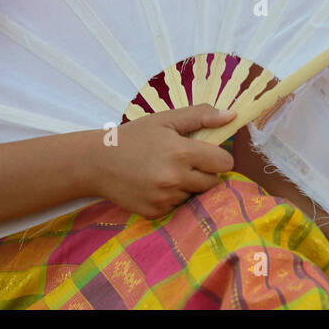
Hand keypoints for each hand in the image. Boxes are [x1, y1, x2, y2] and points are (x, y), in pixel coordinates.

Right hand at [91, 104, 235, 218]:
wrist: (97, 162)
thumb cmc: (134, 137)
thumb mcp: (166, 119)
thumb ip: (201, 115)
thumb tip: (232, 116)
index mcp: (182, 153)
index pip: (224, 163)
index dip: (218, 157)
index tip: (207, 153)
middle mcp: (175, 179)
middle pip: (213, 182)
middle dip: (204, 172)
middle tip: (184, 162)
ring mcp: (164, 199)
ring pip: (194, 195)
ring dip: (187, 186)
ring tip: (165, 172)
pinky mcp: (154, 213)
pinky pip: (176, 207)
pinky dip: (171, 198)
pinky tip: (155, 185)